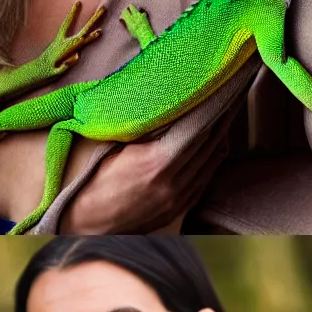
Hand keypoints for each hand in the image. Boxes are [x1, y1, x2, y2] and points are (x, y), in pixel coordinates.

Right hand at [60, 108, 233, 233]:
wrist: (80, 226)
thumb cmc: (87, 181)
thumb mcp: (108, 146)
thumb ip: (141, 125)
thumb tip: (163, 98)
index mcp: (156, 162)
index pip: (198, 127)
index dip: (214, 105)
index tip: (222, 86)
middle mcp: (173, 182)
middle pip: (210, 141)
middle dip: (222, 115)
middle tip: (231, 92)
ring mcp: (178, 198)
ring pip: (212, 160)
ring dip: (221, 135)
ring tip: (227, 112)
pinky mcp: (178, 209)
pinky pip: (206, 178)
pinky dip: (213, 157)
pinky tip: (216, 142)